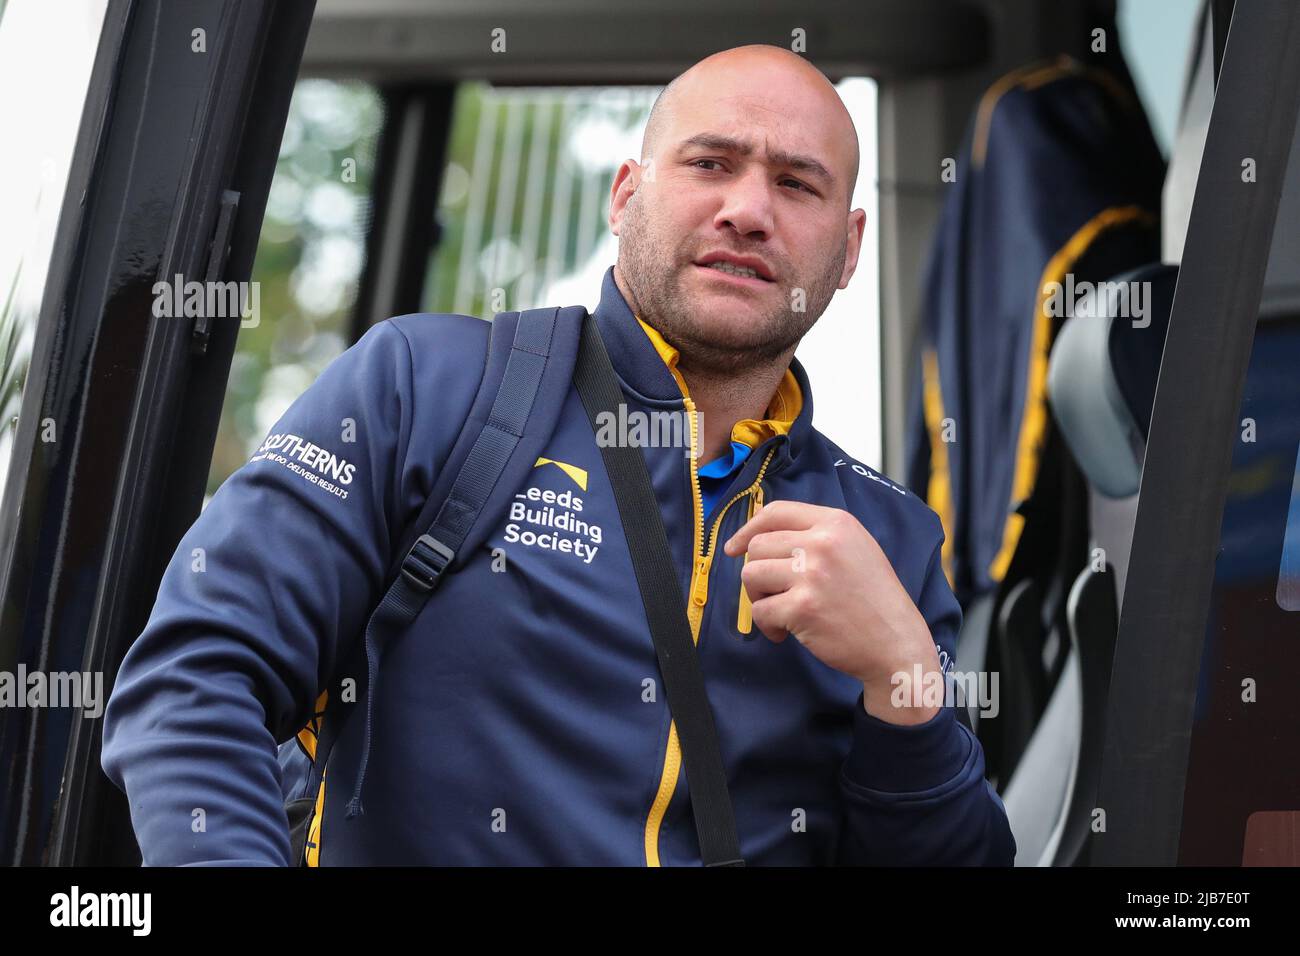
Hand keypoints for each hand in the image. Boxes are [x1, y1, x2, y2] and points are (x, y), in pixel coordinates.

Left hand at [723, 501, 943, 724]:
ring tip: (782, 613)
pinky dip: (767, 625)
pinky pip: (760, 610)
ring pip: (752, 575)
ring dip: (760, 598)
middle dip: (758, 573)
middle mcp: (823, 542)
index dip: (749, 529)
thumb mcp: (855, 549)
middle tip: (775, 595)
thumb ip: (817, 536)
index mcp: (837, 523)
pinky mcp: (802, 607)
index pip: (776, 512)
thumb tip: (760, 537)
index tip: (735, 547)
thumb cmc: (874, 600)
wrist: (896, 643)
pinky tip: (785, 633)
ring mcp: (812, 574)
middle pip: (758, 546)